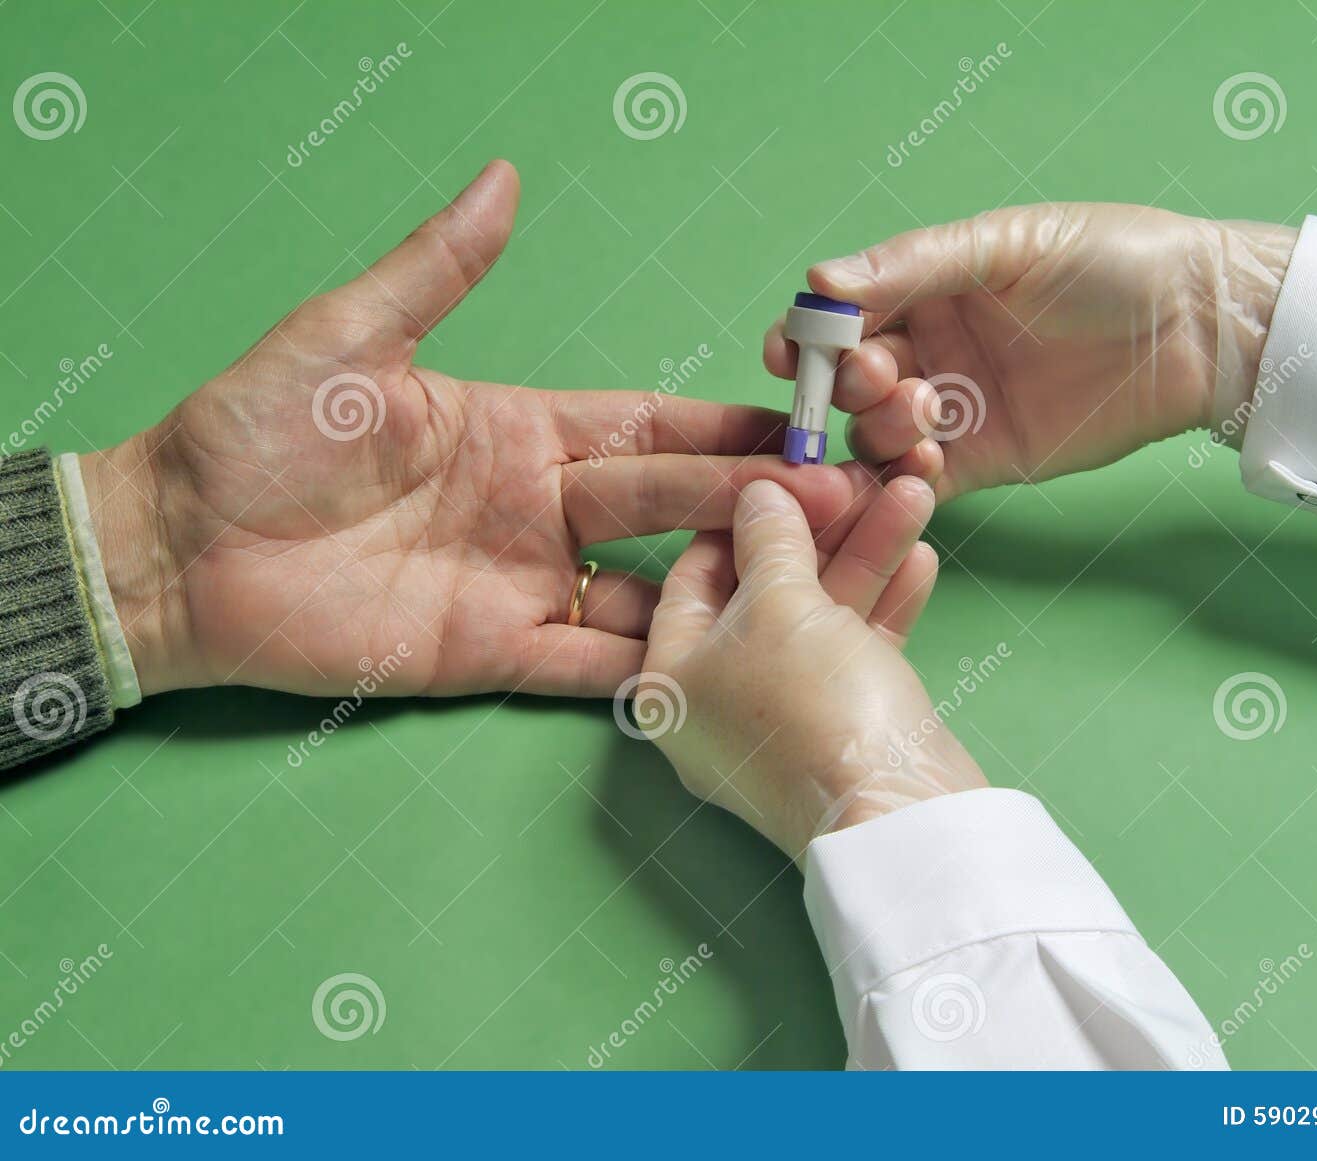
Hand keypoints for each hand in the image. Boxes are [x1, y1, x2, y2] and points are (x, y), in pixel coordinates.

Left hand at [81, 161, 860, 698]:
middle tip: (846, 504)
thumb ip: (438, 270)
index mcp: (521, 428)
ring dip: (727, 589)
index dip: (726, 425)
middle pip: (670, 502)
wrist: (178, 549)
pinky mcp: (491, 654)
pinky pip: (588, 663)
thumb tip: (505, 179)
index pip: (649, 423)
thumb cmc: (255, 432)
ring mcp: (521, 585)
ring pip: (650, 587)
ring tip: (814, 590)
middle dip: (757, 504)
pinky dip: (655, 667)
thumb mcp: (350, 337)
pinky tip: (725, 667)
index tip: (801, 425)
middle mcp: (538, 507)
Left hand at [640, 475, 986, 858]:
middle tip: (862, 475)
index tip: (786, 472)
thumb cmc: (811, 704)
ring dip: (867, 552)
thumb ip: (770, 539)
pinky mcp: (844, 729)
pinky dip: (885, 605)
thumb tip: (760, 495)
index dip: (740, 516)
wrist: (896, 814)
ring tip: (916, 491)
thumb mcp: (780, 603)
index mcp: (670, 679)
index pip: (693, 575)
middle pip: (767, 590)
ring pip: (821, 615)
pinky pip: (856, 651)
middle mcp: (717, 702)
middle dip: (822, 527)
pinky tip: (922, 558)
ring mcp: (784, 718)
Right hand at [764, 204, 1295, 498]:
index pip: (841, 318)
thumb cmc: (1112, 261)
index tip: (793, 350)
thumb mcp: (1007, 245)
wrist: (1199, 326)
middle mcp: (929, 348)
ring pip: (877, 433)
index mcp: (926, 288)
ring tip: (923, 408)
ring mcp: (955, 409)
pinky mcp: (986, 461)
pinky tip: (929, 458)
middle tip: (877, 375)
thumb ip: (913, 264)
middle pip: (849, 381)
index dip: (808, 336)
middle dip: (846, 382)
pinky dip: (907, 476)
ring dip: (880, 425)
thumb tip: (819, 280)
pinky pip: (921, 480)